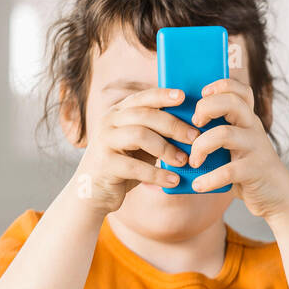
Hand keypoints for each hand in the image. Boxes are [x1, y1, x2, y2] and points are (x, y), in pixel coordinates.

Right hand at [75, 87, 196, 212]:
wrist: (94, 193)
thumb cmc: (126, 164)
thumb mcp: (142, 144)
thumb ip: (158, 132)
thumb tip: (193, 127)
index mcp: (119, 112)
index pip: (142, 97)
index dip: (163, 95)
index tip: (183, 96)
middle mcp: (108, 122)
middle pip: (145, 115)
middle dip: (173, 125)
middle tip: (195, 137)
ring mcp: (104, 141)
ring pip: (139, 135)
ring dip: (166, 148)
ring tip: (184, 160)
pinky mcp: (104, 164)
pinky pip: (135, 166)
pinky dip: (158, 174)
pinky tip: (174, 180)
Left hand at [187, 78, 288, 220]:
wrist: (277, 195)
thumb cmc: (247, 168)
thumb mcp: (237, 144)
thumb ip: (219, 132)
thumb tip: (178, 127)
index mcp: (247, 119)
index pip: (240, 90)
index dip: (220, 86)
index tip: (203, 95)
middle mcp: (253, 128)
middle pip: (232, 102)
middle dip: (206, 108)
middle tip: (195, 124)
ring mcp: (256, 148)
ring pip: (224, 134)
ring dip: (200, 146)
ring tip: (193, 161)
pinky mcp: (255, 170)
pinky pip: (228, 171)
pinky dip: (208, 179)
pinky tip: (198, 185)